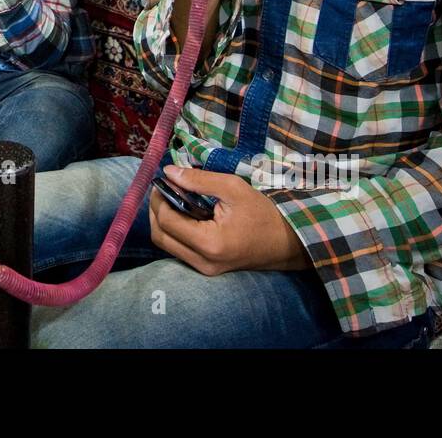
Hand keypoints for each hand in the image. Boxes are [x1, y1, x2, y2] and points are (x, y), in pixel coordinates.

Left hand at [149, 165, 309, 273]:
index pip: (167, 221)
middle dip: (155, 210)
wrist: (286, 242)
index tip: (163, 180)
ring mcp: (204, 269)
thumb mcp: (233, 188)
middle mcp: (202, 262)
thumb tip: (168, 173)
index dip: (159, 198)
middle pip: (160, 236)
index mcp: (210, 243)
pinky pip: (177, 250)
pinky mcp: (206, 269)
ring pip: (166, 245)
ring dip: (162, 221)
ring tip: (172, 198)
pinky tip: (182, 213)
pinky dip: (173, 231)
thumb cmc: (262, 213)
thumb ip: (198, 180)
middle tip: (163, 189)